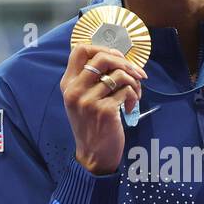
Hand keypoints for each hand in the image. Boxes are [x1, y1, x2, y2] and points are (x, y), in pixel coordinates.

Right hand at [60, 42, 146, 175]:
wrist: (93, 155)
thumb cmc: (91, 125)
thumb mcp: (81, 100)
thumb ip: (90, 79)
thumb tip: (116, 57)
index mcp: (67, 84)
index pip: (80, 50)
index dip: (102, 48)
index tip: (116, 58)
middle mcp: (75, 90)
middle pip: (103, 57)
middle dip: (124, 62)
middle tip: (136, 73)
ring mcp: (89, 100)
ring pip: (119, 74)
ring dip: (134, 82)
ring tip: (134, 94)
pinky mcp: (105, 110)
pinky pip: (126, 90)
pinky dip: (133, 97)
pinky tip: (129, 108)